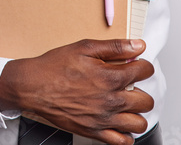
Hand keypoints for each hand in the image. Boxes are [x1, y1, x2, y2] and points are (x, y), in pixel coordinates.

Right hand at [0, 39, 153, 144]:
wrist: (34, 86)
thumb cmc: (55, 67)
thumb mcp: (84, 48)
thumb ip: (114, 47)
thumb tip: (137, 45)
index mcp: (110, 77)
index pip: (144, 71)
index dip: (143, 65)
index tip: (138, 65)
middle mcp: (111, 101)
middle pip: (146, 101)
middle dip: (142, 89)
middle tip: (131, 84)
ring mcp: (104, 119)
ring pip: (139, 123)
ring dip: (136, 113)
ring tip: (126, 103)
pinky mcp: (94, 132)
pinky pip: (123, 141)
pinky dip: (125, 133)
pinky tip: (118, 121)